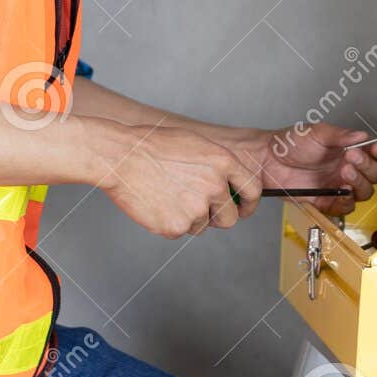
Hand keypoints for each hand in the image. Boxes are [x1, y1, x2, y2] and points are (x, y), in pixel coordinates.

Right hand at [95, 123, 262, 238]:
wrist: (122, 157)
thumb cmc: (154, 146)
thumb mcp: (196, 144)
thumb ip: (218, 165)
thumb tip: (231, 185)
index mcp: (223, 162)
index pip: (253, 190)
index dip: (249, 204)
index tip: (242, 209)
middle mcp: (214, 185)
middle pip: (230, 218)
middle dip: (217, 217)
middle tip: (197, 208)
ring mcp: (196, 208)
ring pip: (203, 225)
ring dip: (190, 218)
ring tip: (168, 196)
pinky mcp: (177, 226)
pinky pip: (181, 231)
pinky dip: (170, 223)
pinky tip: (158, 204)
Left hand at [229, 123, 376, 215]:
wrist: (267, 159)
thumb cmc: (289, 143)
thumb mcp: (317, 132)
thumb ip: (340, 135)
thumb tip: (361, 135)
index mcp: (346, 150)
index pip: (373, 154)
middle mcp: (345, 168)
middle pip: (373, 174)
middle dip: (367, 167)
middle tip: (352, 158)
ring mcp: (337, 185)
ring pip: (363, 192)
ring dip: (359, 182)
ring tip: (344, 170)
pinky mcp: (326, 201)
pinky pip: (344, 207)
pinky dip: (347, 200)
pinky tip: (341, 189)